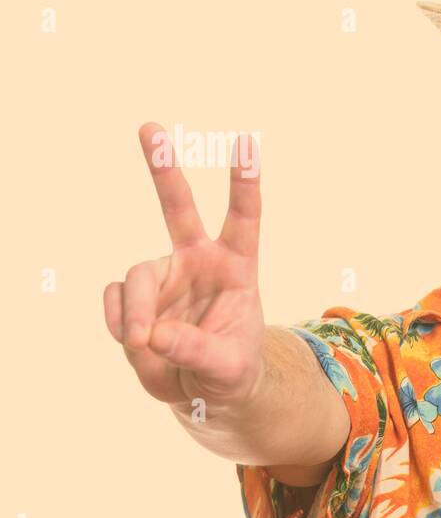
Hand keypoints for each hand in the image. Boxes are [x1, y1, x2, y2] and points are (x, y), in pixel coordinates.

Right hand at [103, 123, 265, 408]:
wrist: (202, 389)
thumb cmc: (230, 370)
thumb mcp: (228, 367)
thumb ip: (196, 350)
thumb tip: (154, 334)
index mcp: (236, 267)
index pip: (244, 218)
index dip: (245, 183)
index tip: (247, 144)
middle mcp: (197, 261)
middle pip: (178, 208)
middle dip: (163, 168)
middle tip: (149, 127)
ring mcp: (163, 276)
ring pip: (138, 278)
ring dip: (137, 313)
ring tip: (143, 343)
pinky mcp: (135, 295)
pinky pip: (117, 301)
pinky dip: (121, 324)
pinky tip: (136, 342)